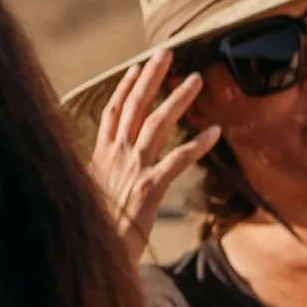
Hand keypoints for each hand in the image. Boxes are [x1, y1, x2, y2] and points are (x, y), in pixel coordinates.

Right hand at [92, 50, 220, 248]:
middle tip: (166, 52)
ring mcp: (133, 169)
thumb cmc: (95, 229)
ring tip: (195, 79)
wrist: (91, 254)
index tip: (137, 66)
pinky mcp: (149, 187)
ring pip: (157, 123)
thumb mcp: (91, 196)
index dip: (126, 87)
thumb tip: (103, 170)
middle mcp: (116, 156)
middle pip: (135, 106)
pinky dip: (197, 144)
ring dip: (178, 99)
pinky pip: (178, 159)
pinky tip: (215, 131)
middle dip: (151, 77)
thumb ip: (101, 178)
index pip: (114, 112)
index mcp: (101, 155)